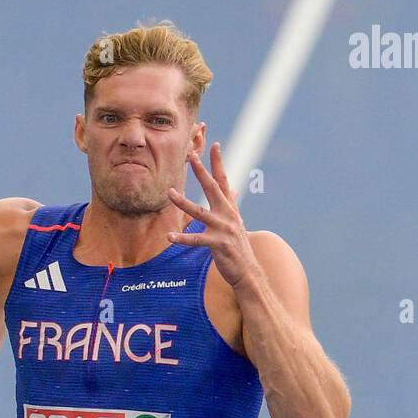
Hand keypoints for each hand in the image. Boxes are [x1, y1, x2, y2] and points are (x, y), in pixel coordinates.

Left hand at [166, 142, 259, 289]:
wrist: (248, 272)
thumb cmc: (238, 248)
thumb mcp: (237, 223)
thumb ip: (232, 204)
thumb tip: (234, 189)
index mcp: (230, 209)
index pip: (224, 180)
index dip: (218, 163)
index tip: (214, 144)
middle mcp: (228, 215)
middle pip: (213, 188)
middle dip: (202, 172)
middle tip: (191, 156)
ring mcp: (223, 229)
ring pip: (200, 212)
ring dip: (183, 202)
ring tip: (170, 193)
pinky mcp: (218, 244)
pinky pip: (196, 240)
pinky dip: (182, 239)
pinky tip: (169, 236)